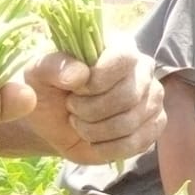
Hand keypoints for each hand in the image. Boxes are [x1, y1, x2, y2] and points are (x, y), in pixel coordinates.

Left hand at [18, 39, 165, 162]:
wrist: (56, 123)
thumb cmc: (50, 91)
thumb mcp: (39, 73)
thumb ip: (53, 66)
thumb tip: (79, 76)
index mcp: (120, 46)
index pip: (124, 59)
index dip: (97, 81)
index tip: (73, 91)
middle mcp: (144, 69)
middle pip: (128, 95)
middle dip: (90, 111)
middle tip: (72, 110)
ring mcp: (153, 98)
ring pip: (130, 122)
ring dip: (95, 130)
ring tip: (80, 124)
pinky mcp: (155, 125)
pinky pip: (138, 143)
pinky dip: (108, 148)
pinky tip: (94, 140)